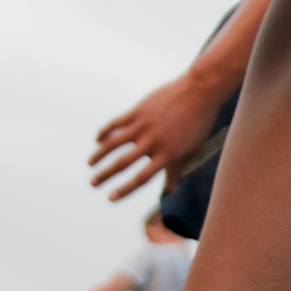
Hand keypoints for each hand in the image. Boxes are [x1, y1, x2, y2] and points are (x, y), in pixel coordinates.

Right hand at [89, 74, 227, 201]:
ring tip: (90, 164)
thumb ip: (178, 170)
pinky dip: (105, 131)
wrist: (200, 91)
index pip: (141, 178)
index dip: (124, 190)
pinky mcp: (138, 110)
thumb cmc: (200, 122)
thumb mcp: (192, 149)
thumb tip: (173, 191)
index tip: (110, 199)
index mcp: (167, 154)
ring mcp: (143, 125)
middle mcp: (152, 141)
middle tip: (93, 184)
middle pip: (123, 163)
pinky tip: (97, 139)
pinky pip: (116, 123)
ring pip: (114, 142)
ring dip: (99, 154)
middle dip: (105, 175)